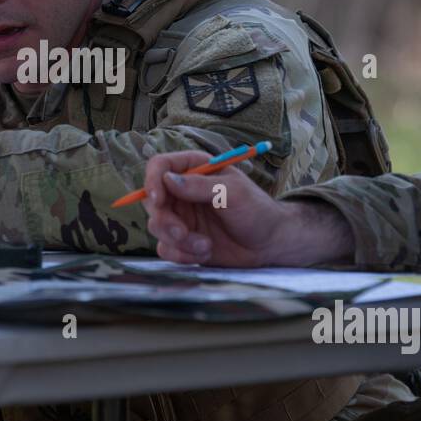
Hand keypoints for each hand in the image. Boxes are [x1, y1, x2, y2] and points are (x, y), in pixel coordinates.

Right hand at [140, 150, 355, 266]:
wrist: (269, 244)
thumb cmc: (257, 210)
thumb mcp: (233, 192)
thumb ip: (200, 186)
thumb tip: (168, 180)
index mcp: (194, 169)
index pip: (160, 166)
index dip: (152, 180)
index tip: (158, 199)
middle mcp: (182, 192)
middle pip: (152, 201)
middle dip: (164, 220)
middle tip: (182, 232)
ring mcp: (181, 218)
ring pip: (157, 227)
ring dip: (177, 240)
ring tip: (205, 245)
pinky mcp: (182, 242)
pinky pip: (166, 249)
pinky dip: (182, 254)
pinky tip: (206, 251)